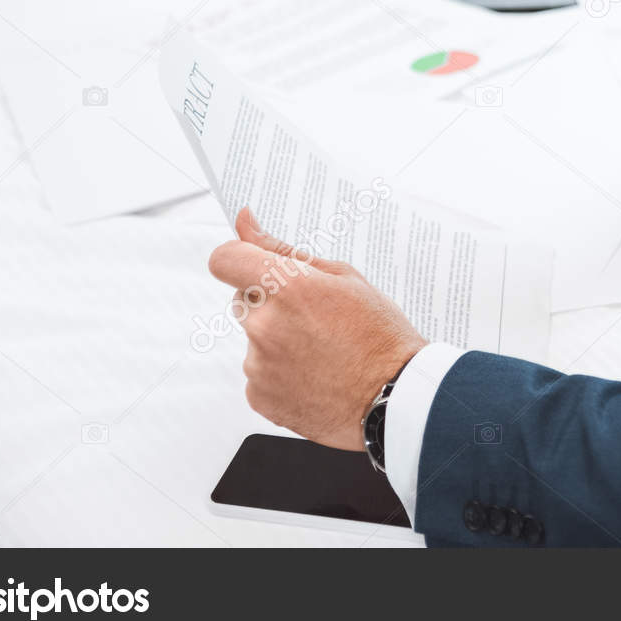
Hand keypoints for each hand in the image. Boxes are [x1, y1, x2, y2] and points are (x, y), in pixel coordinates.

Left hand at [208, 207, 425, 449]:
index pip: (224, 259)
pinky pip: (259, 371)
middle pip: (243, 299)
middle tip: (313, 317)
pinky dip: (280, 371)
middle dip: (269, 301)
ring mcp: (259, 364)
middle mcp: (265, 325)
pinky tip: (314, 374)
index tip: (253, 265)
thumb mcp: (343, 278)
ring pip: (254, 337)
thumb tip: (244, 222)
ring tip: (321, 351)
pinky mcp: (258, 395)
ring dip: (277, 338)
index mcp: (287, 287)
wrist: (396, 398)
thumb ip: (284, 250)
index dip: (238, 259)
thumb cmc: (379, 334)